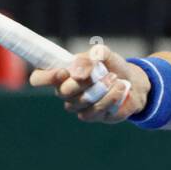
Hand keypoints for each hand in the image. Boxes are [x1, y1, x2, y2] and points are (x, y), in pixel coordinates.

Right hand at [29, 43, 148, 123]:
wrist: (131, 81)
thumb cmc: (111, 66)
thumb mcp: (105, 53)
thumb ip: (95, 53)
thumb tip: (83, 66)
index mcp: (60, 73)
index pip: (38, 78)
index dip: (45, 77)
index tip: (63, 72)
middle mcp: (64, 91)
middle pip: (62, 92)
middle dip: (83, 82)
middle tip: (101, 72)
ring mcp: (77, 106)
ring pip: (82, 101)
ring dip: (101, 88)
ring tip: (114, 78)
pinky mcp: (91, 116)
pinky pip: (96, 110)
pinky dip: (110, 97)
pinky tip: (119, 88)